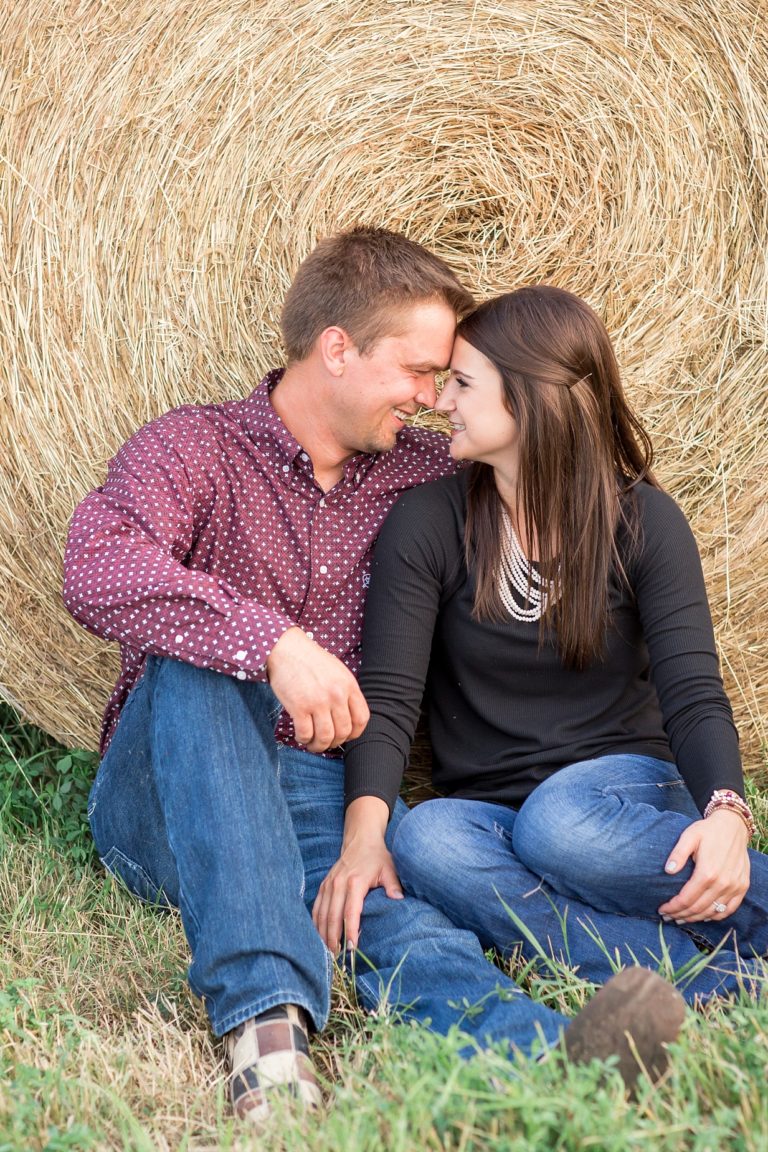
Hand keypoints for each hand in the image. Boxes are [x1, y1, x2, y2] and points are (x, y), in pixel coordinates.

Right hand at [266, 627, 368, 751]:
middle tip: (326, 742)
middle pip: (343, 732)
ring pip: (325, 737)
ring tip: (312, 743)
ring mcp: (318, 701)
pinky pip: (306, 734)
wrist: (286, 649)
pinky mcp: (299, 706)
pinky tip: (300, 735)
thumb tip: (348, 718)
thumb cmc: (311, 661)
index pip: (361, 719)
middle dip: (335, 743)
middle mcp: (336, 695)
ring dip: (319, 746)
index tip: (345, 736)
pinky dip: (303, 739)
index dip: (354, 733)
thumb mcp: (337, 672)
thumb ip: (345, 692)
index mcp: (349, 685)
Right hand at [312, 797, 402, 951]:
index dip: (350, 931)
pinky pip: (316, 908)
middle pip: (332, 917)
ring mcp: (328, 885)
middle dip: (333, 939)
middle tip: (336, 959)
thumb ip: (393, 885)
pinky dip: (316, 923)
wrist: (360, 840)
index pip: (350, 912)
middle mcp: (338, 884)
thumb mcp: (389, 868)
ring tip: (327, 953)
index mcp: (354, 882)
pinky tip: (318, 937)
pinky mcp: (323, 885)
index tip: (351, 949)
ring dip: (322, 934)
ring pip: (321, 914)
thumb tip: (398, 899)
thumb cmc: (377, 857)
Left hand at [659, 809, 750, 922]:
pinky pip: (729, 909)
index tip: (662, 910)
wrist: (733, 825)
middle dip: (680, 915)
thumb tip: (667, 871)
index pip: (686, 899)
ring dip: (695, 918)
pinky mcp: (742, 887)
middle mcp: (723, 883)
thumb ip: (678, 854)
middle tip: (668, 917)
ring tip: (681, 919)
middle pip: (698, 908)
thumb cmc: (708, 830)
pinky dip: (715, 916)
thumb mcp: (689, 836)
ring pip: (712, 912)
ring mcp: (734, 886)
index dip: (673, 907)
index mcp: (707, 872)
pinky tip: (703, 916)